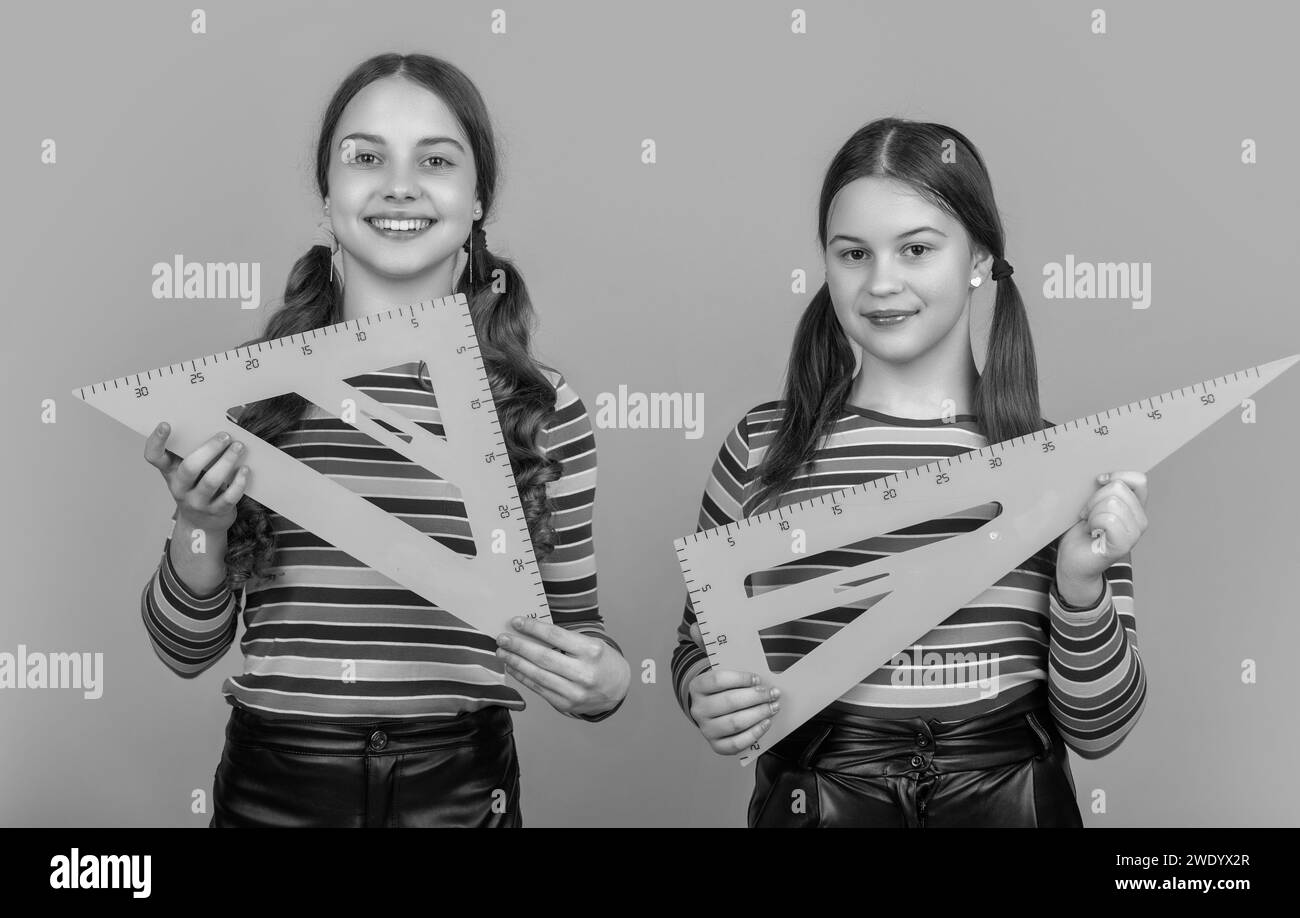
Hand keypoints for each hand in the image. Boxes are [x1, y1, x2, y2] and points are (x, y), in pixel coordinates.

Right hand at [143, 422, 248, 531]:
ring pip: (211, 481)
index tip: (166, 424)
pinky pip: (228, 497)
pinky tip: (245, 469)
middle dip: (209, 449)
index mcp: (170, 472)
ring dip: (227, 461)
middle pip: (189, 467)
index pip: (154, 457)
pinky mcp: (216, 512)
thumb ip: (195, 452)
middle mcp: (180, 488)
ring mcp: (197, 502)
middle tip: (225, 436)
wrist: (202, 524)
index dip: (156, 441)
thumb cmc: (197, 487)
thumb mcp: (189, 471)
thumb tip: (218, 423)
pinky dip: (239, 482)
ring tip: (239, 447)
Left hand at [496, 617, 628, 716]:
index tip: (516, 622)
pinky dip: (523, 677)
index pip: (556, 636)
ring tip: (503, 653)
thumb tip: (529, 633)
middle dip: (519, 646)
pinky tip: (514, 668)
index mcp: (592, 651)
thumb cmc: (602, 661)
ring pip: (538, 675)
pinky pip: (539, 689)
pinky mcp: (566, 705)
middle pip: (543, 657)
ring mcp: (575, 692)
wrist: (618, 689)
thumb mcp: (591, 644)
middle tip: (502, 638)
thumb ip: (565, 640)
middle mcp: (584, 673)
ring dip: (516, 663)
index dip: (533, 628)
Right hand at [687, 668, 779, 755]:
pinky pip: (737, 743)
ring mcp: (706, 729)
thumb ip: (740, 679)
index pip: (718, 680)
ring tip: (772, 707)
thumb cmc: (722, 692)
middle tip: (772, 694)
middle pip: (729, 702)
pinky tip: (765, 723)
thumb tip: (762, 683)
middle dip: (756, 697)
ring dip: (758, 714)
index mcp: (697, 687)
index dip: (741, 679)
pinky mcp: (716, 745)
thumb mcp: (725, 680)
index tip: (757, 679)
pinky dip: (755, 733)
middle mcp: (699, 709)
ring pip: (735, 723)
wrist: (710, 711)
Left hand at [1056, 470, 1148, 595]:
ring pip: (1112, 503)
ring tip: (1090, 524)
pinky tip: (1092, 532)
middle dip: (1095, 498)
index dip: (1116, 475)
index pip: (1139, 480)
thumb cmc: (1081, 529)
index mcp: (1136, 507)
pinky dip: (1093, 522)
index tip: (1098, 482)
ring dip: (1093, 512)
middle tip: (1088, 513)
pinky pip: (1109, 520)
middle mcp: (1141, 520)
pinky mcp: (1124, 546)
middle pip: (1118, 488)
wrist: (1072, 558)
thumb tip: (1103, 476)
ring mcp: (1135, 534)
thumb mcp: (1094, 502)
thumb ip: (1106, 489)